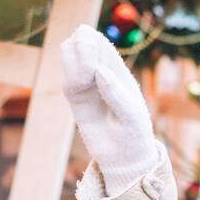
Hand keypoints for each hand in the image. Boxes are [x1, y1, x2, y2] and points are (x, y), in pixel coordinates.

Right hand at [60, 23, 157, 196]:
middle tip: (87, 72)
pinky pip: (66, 80)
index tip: (93, 59)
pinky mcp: (75, 100)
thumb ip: (116, 93)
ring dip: (71, 63)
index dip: (89, 41)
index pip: (99, 41)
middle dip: (78, 49)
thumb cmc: (134, 135)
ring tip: (82, 83)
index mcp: (118, 71)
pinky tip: (76, 90)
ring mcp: (86, 85)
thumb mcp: (131, 115)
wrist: (123, 159)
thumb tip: (100, 71)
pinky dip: (68, 79)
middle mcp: (100, 73)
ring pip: (69, 58)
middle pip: (80, 43)